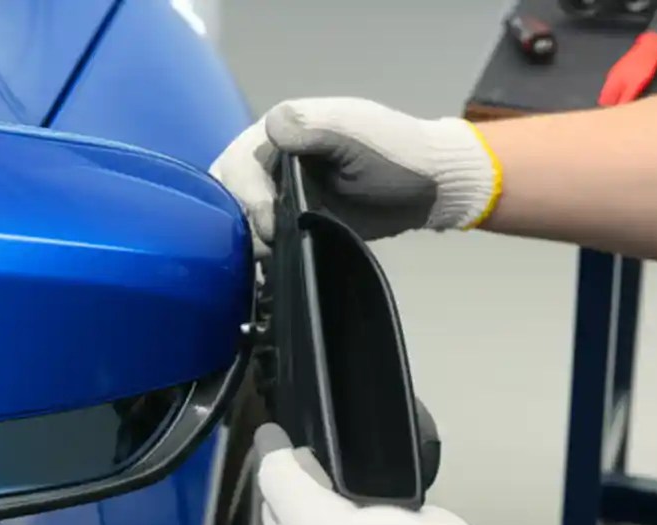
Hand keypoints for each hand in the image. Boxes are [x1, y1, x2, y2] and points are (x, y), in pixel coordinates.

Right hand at [209, 98, 500, 245]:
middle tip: (265, 244)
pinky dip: (259, 249)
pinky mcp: (290, 219)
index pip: (239, 162)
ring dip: (247, 237)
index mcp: (284, 130)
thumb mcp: (358, 135)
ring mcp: (280, 191)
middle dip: (240, 218)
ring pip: (239, 213)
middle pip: (228, 189)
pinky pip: (260, 233)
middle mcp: (273, 158)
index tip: (268, 221)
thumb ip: (316, 129)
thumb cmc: (397, 156)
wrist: (428, 190)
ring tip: (269, 257)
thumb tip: (272, 127)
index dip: (246, 194)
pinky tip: (268, 265)